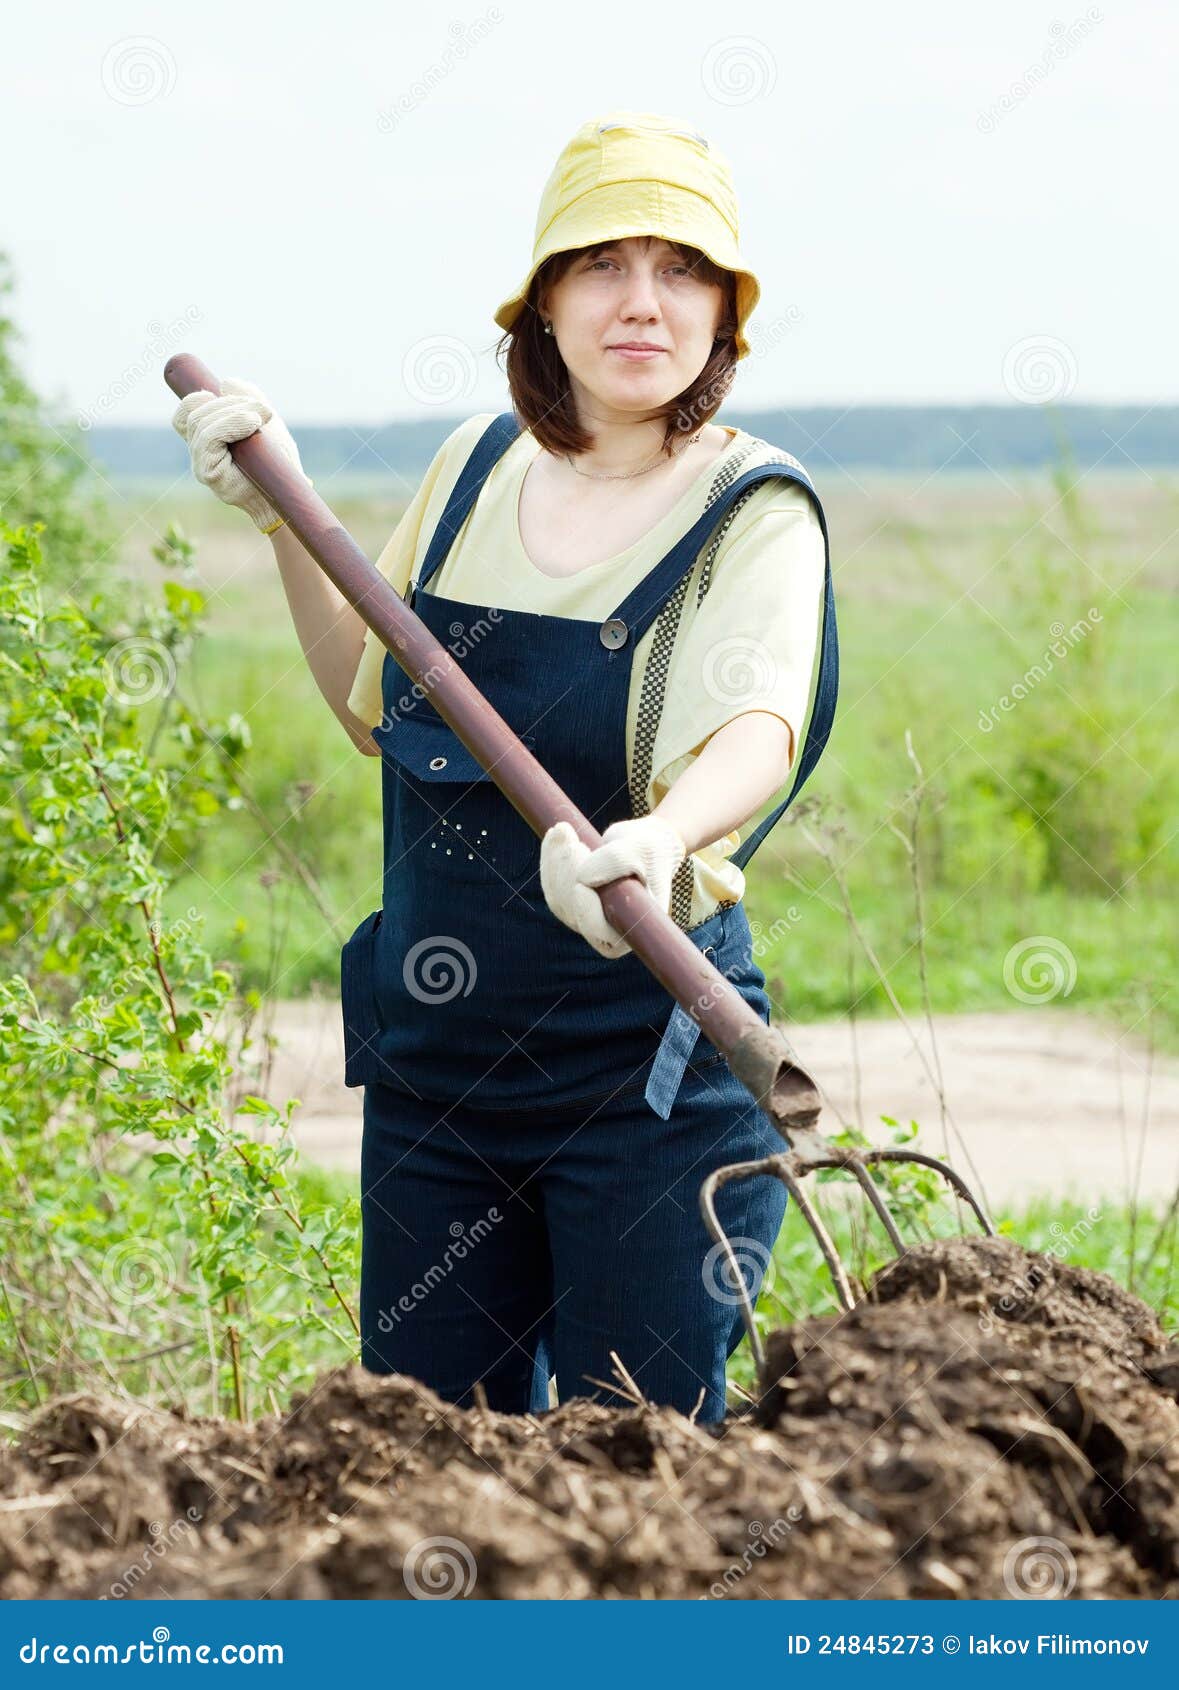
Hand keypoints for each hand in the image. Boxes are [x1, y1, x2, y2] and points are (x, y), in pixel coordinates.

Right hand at [171, 376, 310, 531]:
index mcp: (206, 439)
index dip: (201, 397)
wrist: (286, 493)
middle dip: (230, 401)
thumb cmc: (277, 462)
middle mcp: (198, 452)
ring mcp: (200, 464)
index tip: (231, 395)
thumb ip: (247, 399)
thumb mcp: (264, 422)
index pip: (186, 412)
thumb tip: (227, 383)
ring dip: (234, 411)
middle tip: (262, 409)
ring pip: (202, 422)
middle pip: (196, 412)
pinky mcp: (208, 474)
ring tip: (261, 417)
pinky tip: (252, 424)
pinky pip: (208, 439)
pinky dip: (230, 424)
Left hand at [539, 816, 686, 957]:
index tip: (581, 884)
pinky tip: (555, 834)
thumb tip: (581, 877)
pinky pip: (551, 884)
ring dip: (556, 861)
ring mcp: (585, 918)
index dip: (586, 912)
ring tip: (564, 829)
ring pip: (558, 897)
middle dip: (568, 873)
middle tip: (572, 840)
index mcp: (632, 928)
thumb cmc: (650, 850)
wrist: (646, 844)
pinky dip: (550, 858)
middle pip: (574, 911)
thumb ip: (617, 861)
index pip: (601, 932)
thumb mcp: (642, 849)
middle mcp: (606, 931)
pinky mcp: (571, 901)